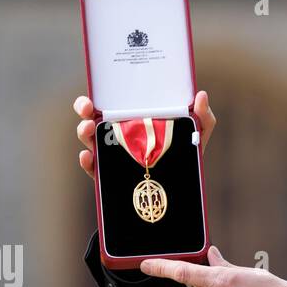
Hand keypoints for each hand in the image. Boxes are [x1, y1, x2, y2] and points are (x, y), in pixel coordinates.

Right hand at [72, 89, 216, 178]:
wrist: (182, 191)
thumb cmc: (185, 156)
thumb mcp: (196, 136)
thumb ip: (202, 117)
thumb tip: (201, 95)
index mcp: (132, 120)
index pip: (108, 104)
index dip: (94, 99)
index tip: (91, 98)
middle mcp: (118, 136)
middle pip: (92, 119)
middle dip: (83, 111)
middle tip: (86, 110)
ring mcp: (112, 157)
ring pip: (90, 142)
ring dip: (84, 133)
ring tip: (88, 130)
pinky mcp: (111, 179)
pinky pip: (95, 171)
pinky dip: (88, 163)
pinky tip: (88, 158)